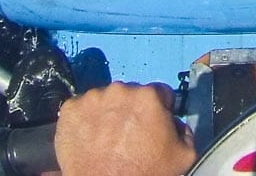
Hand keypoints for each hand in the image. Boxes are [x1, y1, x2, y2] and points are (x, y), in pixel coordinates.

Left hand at [52, 82, 195, 175]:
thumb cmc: (146, 173)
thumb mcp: (184, 155)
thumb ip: (185, 130)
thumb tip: (175, 122)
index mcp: (149, 96)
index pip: (159, 93)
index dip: (158, 109)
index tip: (152, 125)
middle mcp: (120, 89)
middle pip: (130, 93)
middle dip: (131, 110)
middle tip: (128, 134)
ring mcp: (92, 98)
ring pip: (104, 99)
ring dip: (107, 112)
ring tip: (106, 137)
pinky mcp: (70, 109)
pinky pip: (80, 108)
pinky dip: (84, 119)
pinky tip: (89, 137)